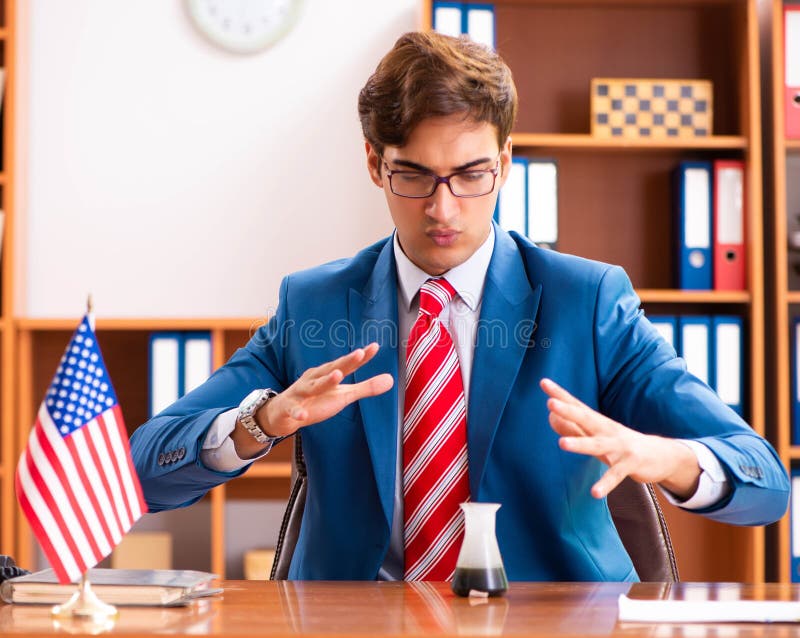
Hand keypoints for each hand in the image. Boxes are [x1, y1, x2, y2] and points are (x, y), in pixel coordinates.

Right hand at [260, 343, 393, 437]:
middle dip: (345, 362)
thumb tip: (391, 379)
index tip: (375, 347)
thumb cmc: (316, 400)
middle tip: (360, 353)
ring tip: (338, 375)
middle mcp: (314, 379)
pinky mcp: (290, 408)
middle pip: (331, 369)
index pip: (347, 364)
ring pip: (313, 386)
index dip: (361, 357)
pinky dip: (298, 412)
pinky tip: (303, 415)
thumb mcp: (343, 395)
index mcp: (328, 374)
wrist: (283, 414)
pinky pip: (294, 410)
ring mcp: (301, 393)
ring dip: (325, 381)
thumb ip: (366, 388)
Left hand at [540, 378, 699, 499]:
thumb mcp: (597, 435)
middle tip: (550, 403)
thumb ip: (575, 429)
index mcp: (598, 422)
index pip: (577, 405)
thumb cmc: (621, 444)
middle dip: (568, 410)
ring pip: (598, 444)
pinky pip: (616, 475)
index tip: (543, 383)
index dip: (560, 394)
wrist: (661, 455)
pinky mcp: (631, 464)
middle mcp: (608, 430)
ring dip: (580, 444)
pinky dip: (606, 484)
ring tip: (561, 444)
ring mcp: (620, 446)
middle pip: (586, 418)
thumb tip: (551, 418)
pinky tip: (594, 492)